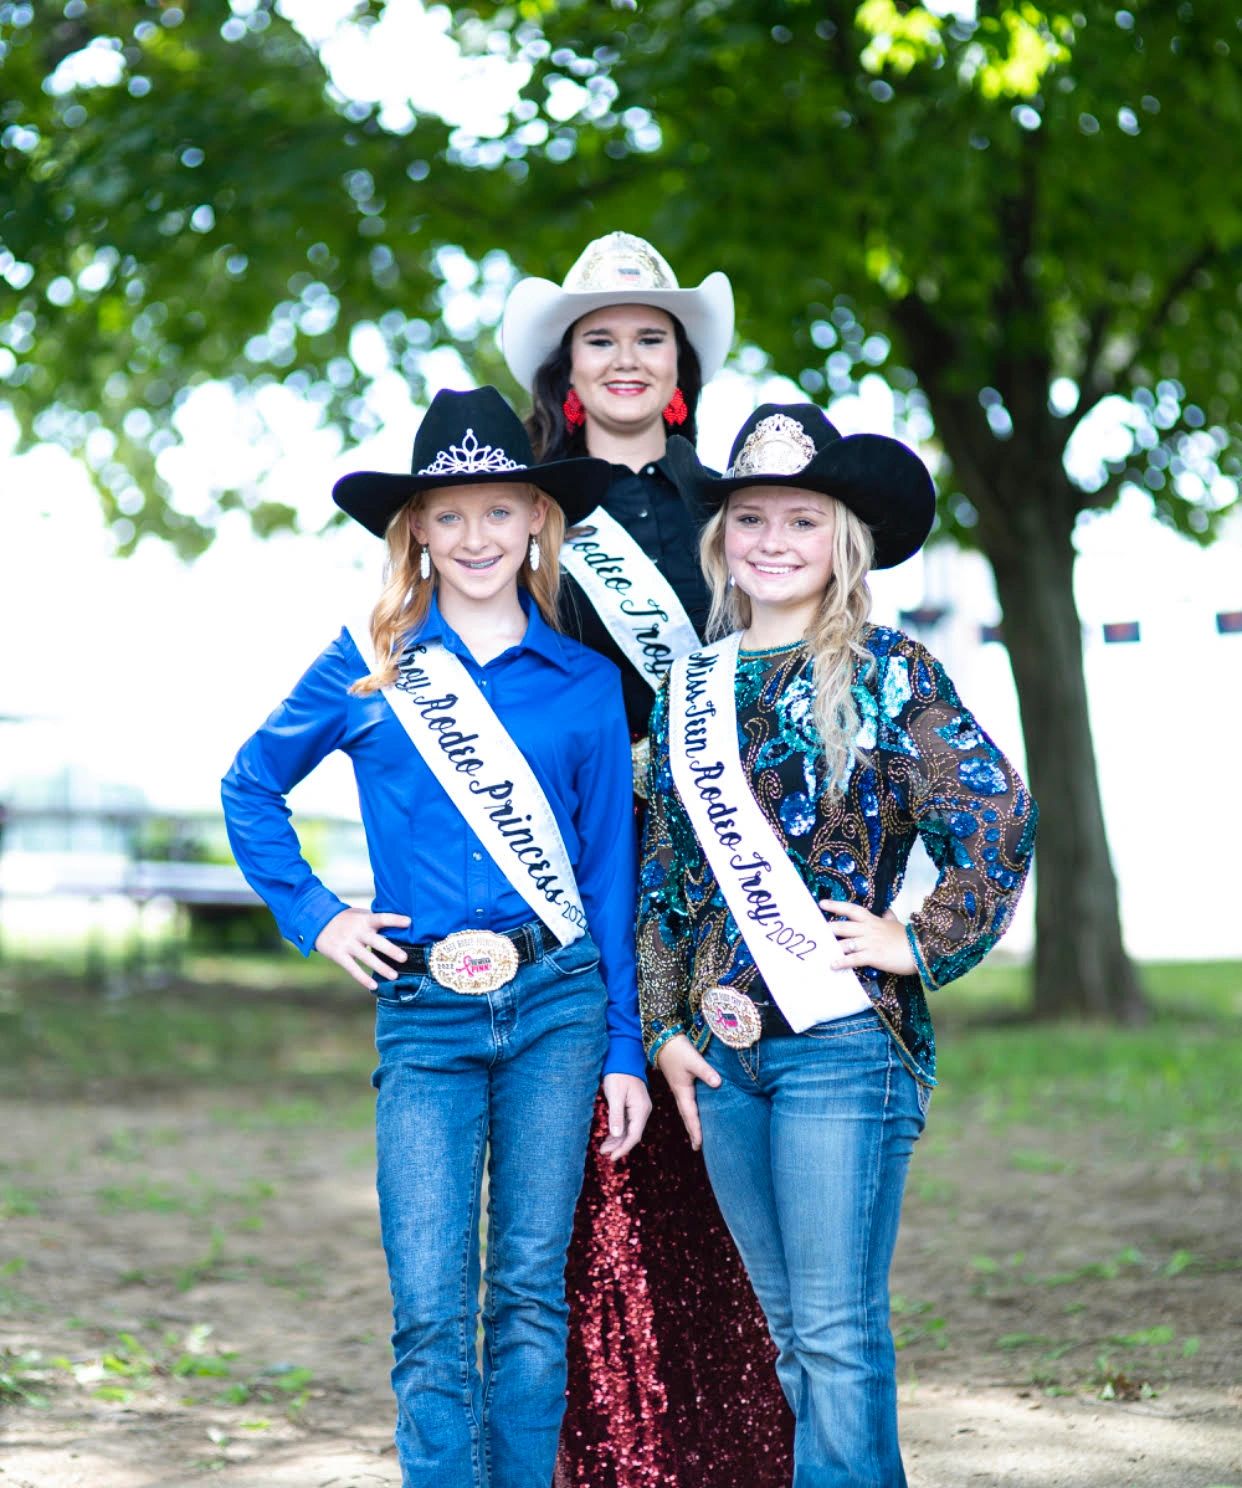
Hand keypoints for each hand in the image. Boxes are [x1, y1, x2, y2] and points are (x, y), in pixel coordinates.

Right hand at [314, 908, 411, 990]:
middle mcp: (357, 932)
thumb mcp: (359, 914)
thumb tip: (399, 926)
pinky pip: (353, 969)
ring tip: (394, 976)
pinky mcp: (339, 955)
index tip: (409, 922)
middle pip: (376, 941)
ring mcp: (347, 944)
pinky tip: (374, 985)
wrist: (317, 921)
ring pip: (367, 958)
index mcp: (364, 919)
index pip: (382, 918)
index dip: (395, 920)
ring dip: (381, 968)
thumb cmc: (345, 919)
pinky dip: (363, 978)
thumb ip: (375, 921)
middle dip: (391, 950)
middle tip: (404, 958)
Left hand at [600, 1073, 651, 1161]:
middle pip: (632, 1134)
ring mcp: (639, 1109)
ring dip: (617, 1140)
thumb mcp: (615, 1095)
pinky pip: (627, 1123)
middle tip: (604, 1153)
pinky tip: (609, 1138)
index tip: (612, 1157)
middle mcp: (642, 1111)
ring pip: (629, 1130)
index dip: (623, 1148)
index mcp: (641, 1109)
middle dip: (619, 1146)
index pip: (634, 1135)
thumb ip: (616, 1115)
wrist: (623, 1057)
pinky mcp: (633, 1106)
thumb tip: (616, 1135)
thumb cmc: (618, 1074)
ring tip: (603, 1148)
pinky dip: (618, 1131)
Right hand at [654, 1034, 720, 1151]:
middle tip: (697, 1147)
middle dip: (692, 1131)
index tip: (699, 1146)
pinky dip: (691, 1111)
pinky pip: (686, 1102)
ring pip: (686, 1110)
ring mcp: (679, 1087)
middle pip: (687, 1116)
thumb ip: (706, 1071)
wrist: (663, 1039)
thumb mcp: (693, 1060)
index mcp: (682, 1091)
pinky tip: (695, 1111)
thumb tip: (718, 1083)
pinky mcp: (680, 1081)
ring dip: (691, 1122)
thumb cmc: (678, 1050)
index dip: (695, 1130)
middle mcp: (680, 1092)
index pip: (690, 1115)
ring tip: (696, 1135)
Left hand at [817, 901, 915, 976]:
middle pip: (843, 926)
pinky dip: (842, 961)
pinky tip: (832, 964)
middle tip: (814, 930)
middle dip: (828, 929)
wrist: (921, 949)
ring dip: (831, 947)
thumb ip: (889, 917)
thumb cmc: (908, 937)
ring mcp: (870, 943)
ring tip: (819, 950)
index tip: (822, 903)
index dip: (836, 906)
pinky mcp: (874, 956)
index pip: (851, 909)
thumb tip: (887, 911)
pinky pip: (854, 958)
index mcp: (873, 920)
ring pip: (846, 943)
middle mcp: (868, 930)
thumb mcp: (896, 924)